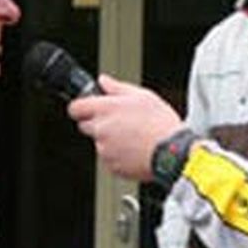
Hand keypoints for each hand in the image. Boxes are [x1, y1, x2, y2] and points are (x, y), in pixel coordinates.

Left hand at [68, 76, 183, 180]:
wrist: (172, 152)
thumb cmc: (160, 124)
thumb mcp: (142, 96)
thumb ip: (117, 87)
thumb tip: (103, 81)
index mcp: (105, 109)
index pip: (75, 108)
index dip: (82, 107)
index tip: (89, 108)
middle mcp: (101, 130)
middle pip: (86, 126)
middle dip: (98, 124)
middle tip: (120, 123)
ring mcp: (105, 150)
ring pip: (100, 144)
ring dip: (110, 141)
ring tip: (134, 138)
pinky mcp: (112, 167)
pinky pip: (110, 160)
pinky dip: (119, 156)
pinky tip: (136, 150)